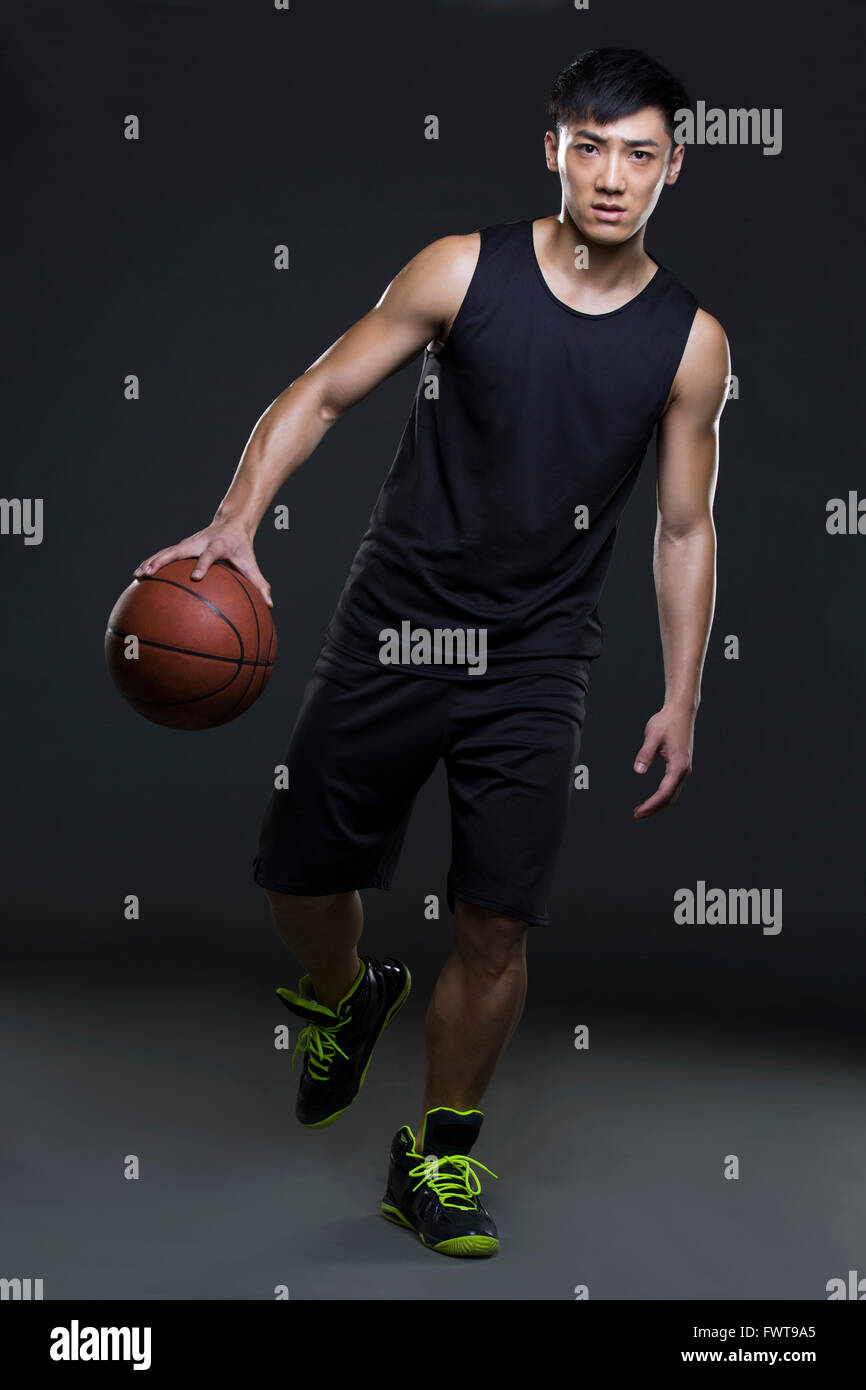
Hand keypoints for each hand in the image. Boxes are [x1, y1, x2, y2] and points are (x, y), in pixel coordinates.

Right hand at [133, 519, 271, 607]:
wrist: (231, 524)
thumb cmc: (242, 548)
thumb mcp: (251, 563)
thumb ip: (260, 584)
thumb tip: (269, 605)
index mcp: (217, 545)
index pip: (209, 555)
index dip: (203, 564)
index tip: (196, 577)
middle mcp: (199, 542)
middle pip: (178, 550)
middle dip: (163, 561)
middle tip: (150, 573)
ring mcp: (188, 543)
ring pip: (166, 551)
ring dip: (151, 562)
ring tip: (137, 576)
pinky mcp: (181, 546)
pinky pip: (163, 555)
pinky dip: (150, 563)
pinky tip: (138, 577)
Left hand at [632, 703, 693, 819]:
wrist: (681, 711)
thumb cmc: (666, 721)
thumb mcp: (653, 736)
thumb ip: (645, 754)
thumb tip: (638, 771)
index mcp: (678, 765)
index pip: (664, 792)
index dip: (651, 804)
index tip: (639, 812)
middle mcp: (684, 770)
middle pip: (670, 798)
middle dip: (654, 808)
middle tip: (636, 815)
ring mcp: (684, 769)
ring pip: (673, 794)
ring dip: (658, 804)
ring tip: (642, 810)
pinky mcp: (681, 765)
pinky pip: (673, 786)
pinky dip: (663, 796)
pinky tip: (653, 797)